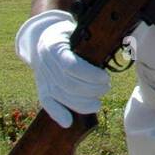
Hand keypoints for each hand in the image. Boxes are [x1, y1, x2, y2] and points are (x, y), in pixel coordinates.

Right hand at [15, 10, 109, 127]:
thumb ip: (90, 43)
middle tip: (106, 89)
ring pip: (61, 96)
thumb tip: (113, 52)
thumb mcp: (77, 31)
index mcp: (54, 45)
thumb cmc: (68, 35)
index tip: (105, 78)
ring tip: (97, 103)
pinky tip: (68, 122)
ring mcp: (42, 77)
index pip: (71, 66)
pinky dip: (57, 113)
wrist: (42, 38)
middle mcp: (45, 63)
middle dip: (91, 90)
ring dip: (82, 104)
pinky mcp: (41, 88)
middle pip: (68, 84)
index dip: (90, 75)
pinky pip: (47, 103)